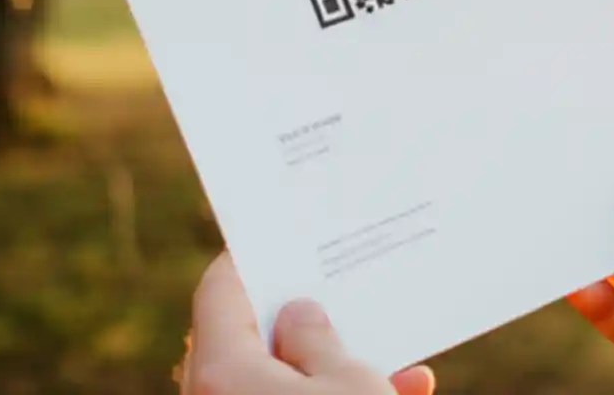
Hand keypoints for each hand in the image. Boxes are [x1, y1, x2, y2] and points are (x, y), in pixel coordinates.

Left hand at [181, 254, 434, 394]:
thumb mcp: (349, 384)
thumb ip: (319, 338)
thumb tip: (296, 316)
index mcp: (220, 370)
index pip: (221, 290)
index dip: (253, 257)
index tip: (281, 234)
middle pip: (248, 339)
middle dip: (303, 318)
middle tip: (339, 288)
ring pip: (275, 385)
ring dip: (330, 369)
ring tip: (392, 355)